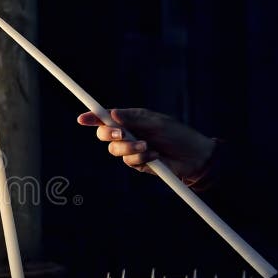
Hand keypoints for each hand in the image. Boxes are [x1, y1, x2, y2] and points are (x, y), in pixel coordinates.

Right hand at [77, 108, 215, 180]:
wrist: (195, 157)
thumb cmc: (178, 134)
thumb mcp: (156, 122)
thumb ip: (132, 119)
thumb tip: (111, 114)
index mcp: (131, 119)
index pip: (107, 117)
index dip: (93, 117)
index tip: (82, 119)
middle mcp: (128, 133)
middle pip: (104, 134)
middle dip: (109, 134)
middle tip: (121, 134)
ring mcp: (132, 149)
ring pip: (115, 150)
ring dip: (130, 148)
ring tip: (147, 146)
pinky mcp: (138, 163)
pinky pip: (129, 161)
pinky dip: (141, 158)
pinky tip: (155, 156)